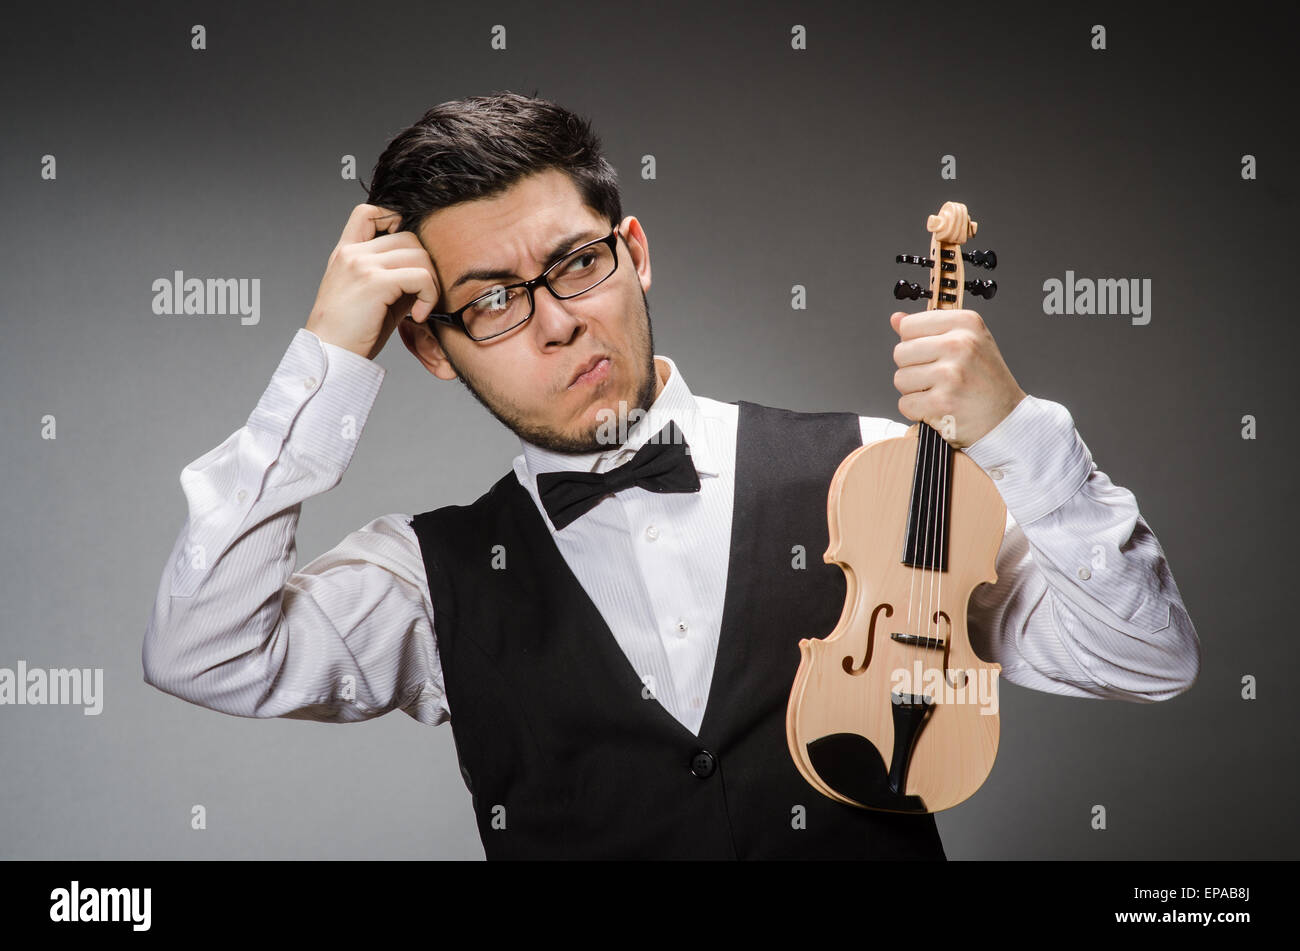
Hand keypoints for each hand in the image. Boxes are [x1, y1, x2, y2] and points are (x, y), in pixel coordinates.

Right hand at [305, 203, 439, 360]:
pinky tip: (419, 315)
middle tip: (423, 295)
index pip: (368, 212)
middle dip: (425, 265)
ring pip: (419, 253)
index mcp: (346, 253)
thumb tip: (427, 273)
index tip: (406, 257)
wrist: (330, 356)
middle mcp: (352, 253)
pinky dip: (429, 296)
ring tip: (421, 308)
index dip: (394, 222)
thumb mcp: (371, 297)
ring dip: (431, 282)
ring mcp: (362, 264)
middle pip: (408, 236)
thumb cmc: (351, 334)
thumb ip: (393, 278)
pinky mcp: (375, 282)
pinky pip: (421, 276)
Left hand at [890, 308, 1026, 447]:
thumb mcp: (968, 342)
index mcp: (966, 323)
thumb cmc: (986, 382)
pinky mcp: (942, 402)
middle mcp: (960, 344)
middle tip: (939, 378)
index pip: (908, 325)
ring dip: (915, 391)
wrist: (1006, 418)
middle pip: (900, 352)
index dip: (915, 343)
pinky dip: (918, 411)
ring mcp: (951, 373)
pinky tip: (939, 407)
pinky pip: (905, 404)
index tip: (934, 354)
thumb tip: (896, 318)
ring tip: (941, 392)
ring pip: (900, 379)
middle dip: (913, 369)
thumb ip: (929, 328)